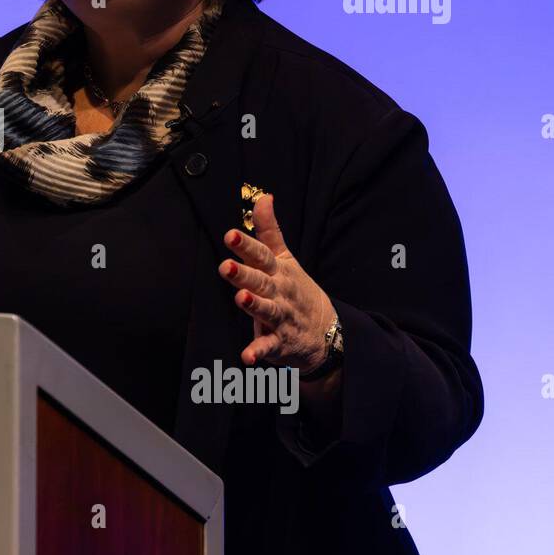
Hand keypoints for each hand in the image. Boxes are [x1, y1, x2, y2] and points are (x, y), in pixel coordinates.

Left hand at [217, 193, 336, 371]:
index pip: (261, 254)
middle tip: (226, 267)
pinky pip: (268, 347)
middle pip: (260, 281)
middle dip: (244, 274)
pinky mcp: (280, 342)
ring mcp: (280, 317)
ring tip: (241, 298)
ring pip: (266, 311)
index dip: (246, 244)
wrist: (327, 331)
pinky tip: (246, 357)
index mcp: (278, 271)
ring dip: (253, 306)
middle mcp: (279, 292)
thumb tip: (263, 197)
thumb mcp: (286, 258)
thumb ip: (269, 231)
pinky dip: (258, 352)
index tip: (230, 235)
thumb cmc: (297, 289)